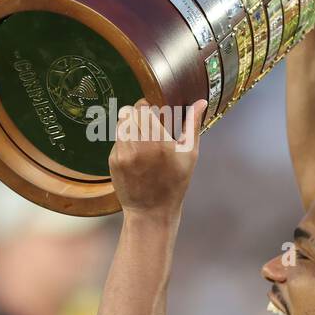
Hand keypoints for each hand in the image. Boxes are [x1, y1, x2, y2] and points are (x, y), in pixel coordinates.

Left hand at [109, 100, 206, 218]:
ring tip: (142, 137)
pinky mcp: (114, 161)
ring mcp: (123, 154)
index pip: (142, 108)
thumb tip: (200, 102)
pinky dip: (125, 140)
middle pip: (128, 113)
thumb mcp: (189, 155)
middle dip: (137, 114)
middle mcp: (138, 146)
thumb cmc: (175, 183)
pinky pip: (116, 140)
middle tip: (147, 122)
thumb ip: (192, 125)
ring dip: (130, 125)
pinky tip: (136, 152)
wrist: (151, 211)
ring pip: (120, 124)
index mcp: (159, 142)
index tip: (154, 111)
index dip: (146, 106)